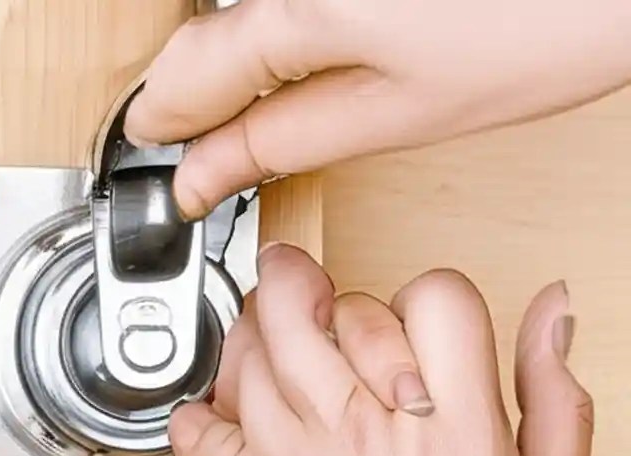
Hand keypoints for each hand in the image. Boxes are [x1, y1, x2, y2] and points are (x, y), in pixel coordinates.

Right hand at [125, 0, 630, 219]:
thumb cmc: (545, 24)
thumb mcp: (396, 115)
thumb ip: (279, 142)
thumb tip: (203, 176)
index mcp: (295, 11)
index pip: (178, 85)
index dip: (165, 142)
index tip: (172, 184)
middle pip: (194, 43)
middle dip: (190, 106)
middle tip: (210, 163)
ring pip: (230, 16)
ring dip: (230, 71)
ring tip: (259, 123)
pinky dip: (269, 35)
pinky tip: (300, 67)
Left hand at [171, 245, 592, 455]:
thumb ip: (552, 394)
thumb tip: (552, 313)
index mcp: (455, 420)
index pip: (430, 297)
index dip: (417, 295)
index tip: (403, 316)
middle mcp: (369, 428)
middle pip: (312, 304)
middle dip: (297, 280)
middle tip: (293, 282)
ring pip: (251, 354)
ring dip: (249, 339)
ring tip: (261, 349)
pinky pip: (200, 430)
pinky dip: (199, 416)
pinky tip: (221, 423)